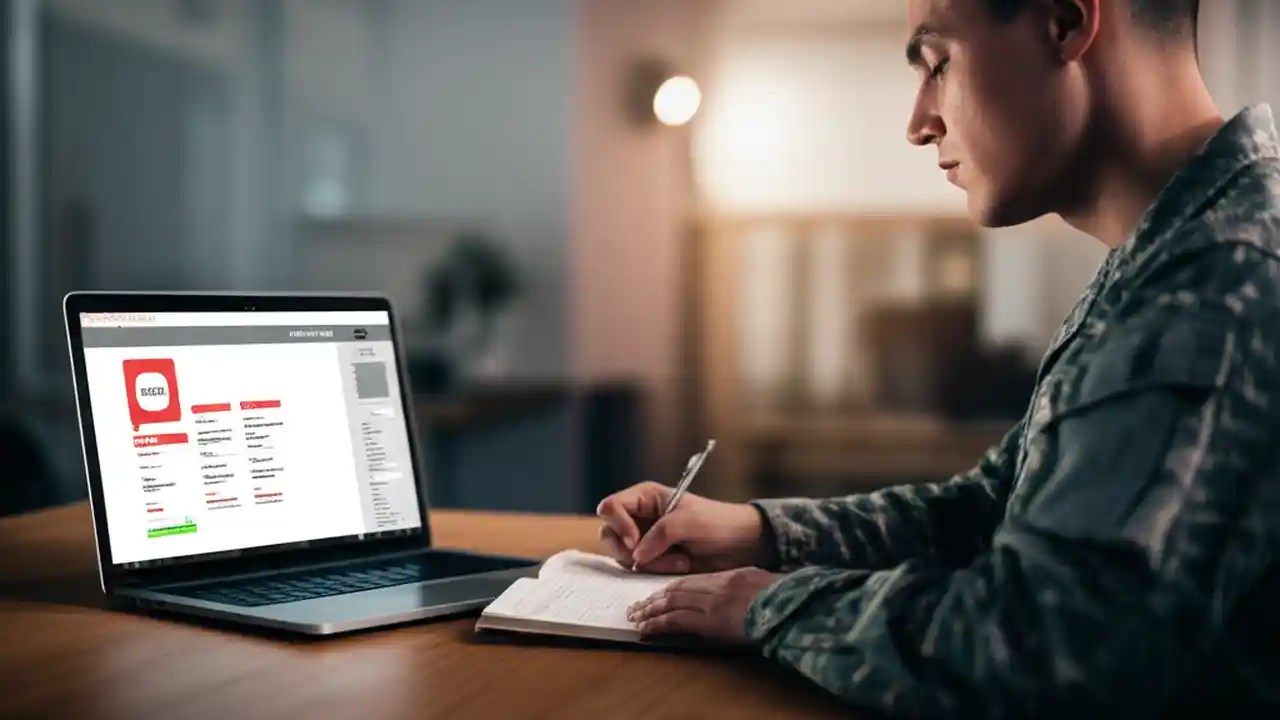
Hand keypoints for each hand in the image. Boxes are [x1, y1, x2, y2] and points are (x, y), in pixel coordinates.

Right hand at [596, 481, 775, 573]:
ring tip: (680, 561)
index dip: (619, 525)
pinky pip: (638, 568)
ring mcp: (643, 538)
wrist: (739, 544)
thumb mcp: (689, 522)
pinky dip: (656, 570)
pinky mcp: (652, 557)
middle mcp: (639, 516)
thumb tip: (637, 555)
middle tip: (646, 558)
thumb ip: (659, 535)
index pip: (611, 507)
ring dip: (649, 563)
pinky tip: (680, 565)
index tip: (636, 542)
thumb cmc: (717, 523)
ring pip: (623, 554)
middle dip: (627, 550)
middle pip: (609, 533)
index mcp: (645, 497)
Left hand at [625, 567, 783, 641]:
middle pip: (676, 591)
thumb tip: (734, 589)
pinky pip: (677, 621)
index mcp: (726, 576)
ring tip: (636, 618)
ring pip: (672, 604)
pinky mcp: (709, 622)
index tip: (657, 594)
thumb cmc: (780, 596)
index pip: (690, 581)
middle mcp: (714, 587)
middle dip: (654, 599)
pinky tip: (647, 628)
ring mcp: (710, 604)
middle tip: (637, 606)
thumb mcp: (759, 581)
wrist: (787, 605)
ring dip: (651, 611)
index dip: (670, 588)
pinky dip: (659, 624)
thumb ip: (742, 583)